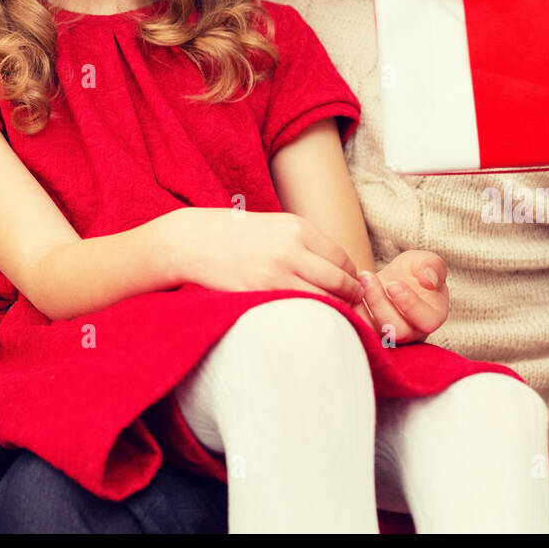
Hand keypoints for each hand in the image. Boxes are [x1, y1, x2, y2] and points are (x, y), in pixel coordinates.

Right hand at [161, 208, 364, 305]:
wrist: (194, 241)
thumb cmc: (236, 235)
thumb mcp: (275, 226)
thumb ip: (305, 243)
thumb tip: (338, 268)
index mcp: (298, 228)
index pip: (342, 258)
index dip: (352, 276)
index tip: (353, 286)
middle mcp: (291, 248)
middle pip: (339, 281)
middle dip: (352, 297)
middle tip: (354, 307)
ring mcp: (276, 273)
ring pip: (324, 300)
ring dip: (336, 311)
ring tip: (337, 318)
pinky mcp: (261, 294)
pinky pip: (299, 310)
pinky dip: (311, 317)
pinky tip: (312, 321)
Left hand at [355, 250, 448, 344]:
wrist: (395, 278)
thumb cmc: (415, 271)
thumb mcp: (426, 261)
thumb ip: (433, 266)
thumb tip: (429, 280)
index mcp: (433, 316)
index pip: (427, 321)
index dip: (410, 305)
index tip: (393, 284)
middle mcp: (414, 332)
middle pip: (399, 331)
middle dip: (380, 304)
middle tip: (368, 278)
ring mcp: (393, 336)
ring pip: (378, 333)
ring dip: (366, 306)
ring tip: (361, 279)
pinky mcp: (373, 333)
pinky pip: (361, 331)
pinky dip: (353, 312)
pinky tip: (351, 290)